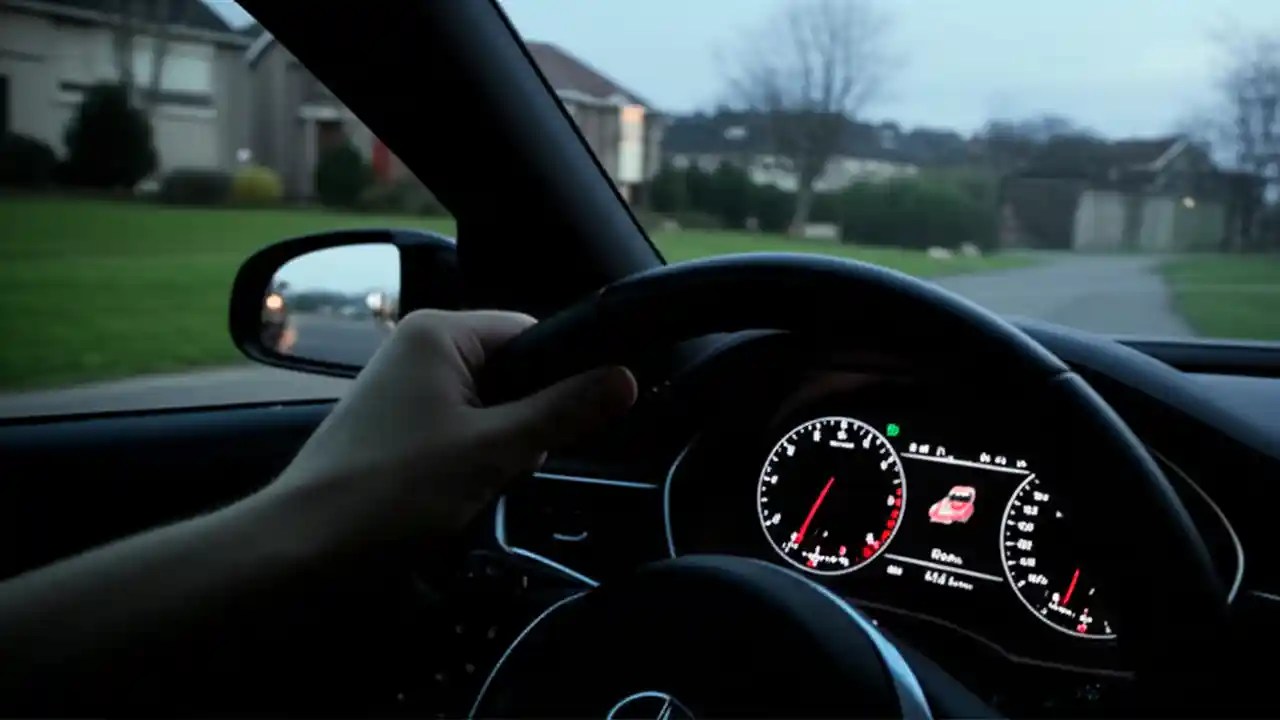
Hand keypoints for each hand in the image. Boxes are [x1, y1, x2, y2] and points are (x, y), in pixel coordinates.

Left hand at [263, 310, 636, 553]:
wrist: (304, 546)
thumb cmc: (392, 489)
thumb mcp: (494, 451)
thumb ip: (564, 412)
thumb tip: (626, 378)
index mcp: (440, 331)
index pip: (533, 333)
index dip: (562, 379)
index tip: (571, 425)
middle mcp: (418, 345)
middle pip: (513, 372)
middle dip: (524, 422)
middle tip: (507, 463)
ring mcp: (402, 384)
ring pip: (488, 407)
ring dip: (497, 446)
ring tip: (472, 481)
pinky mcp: (394, 422)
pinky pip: (457, 428)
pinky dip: (468, 458)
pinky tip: (452, 490)